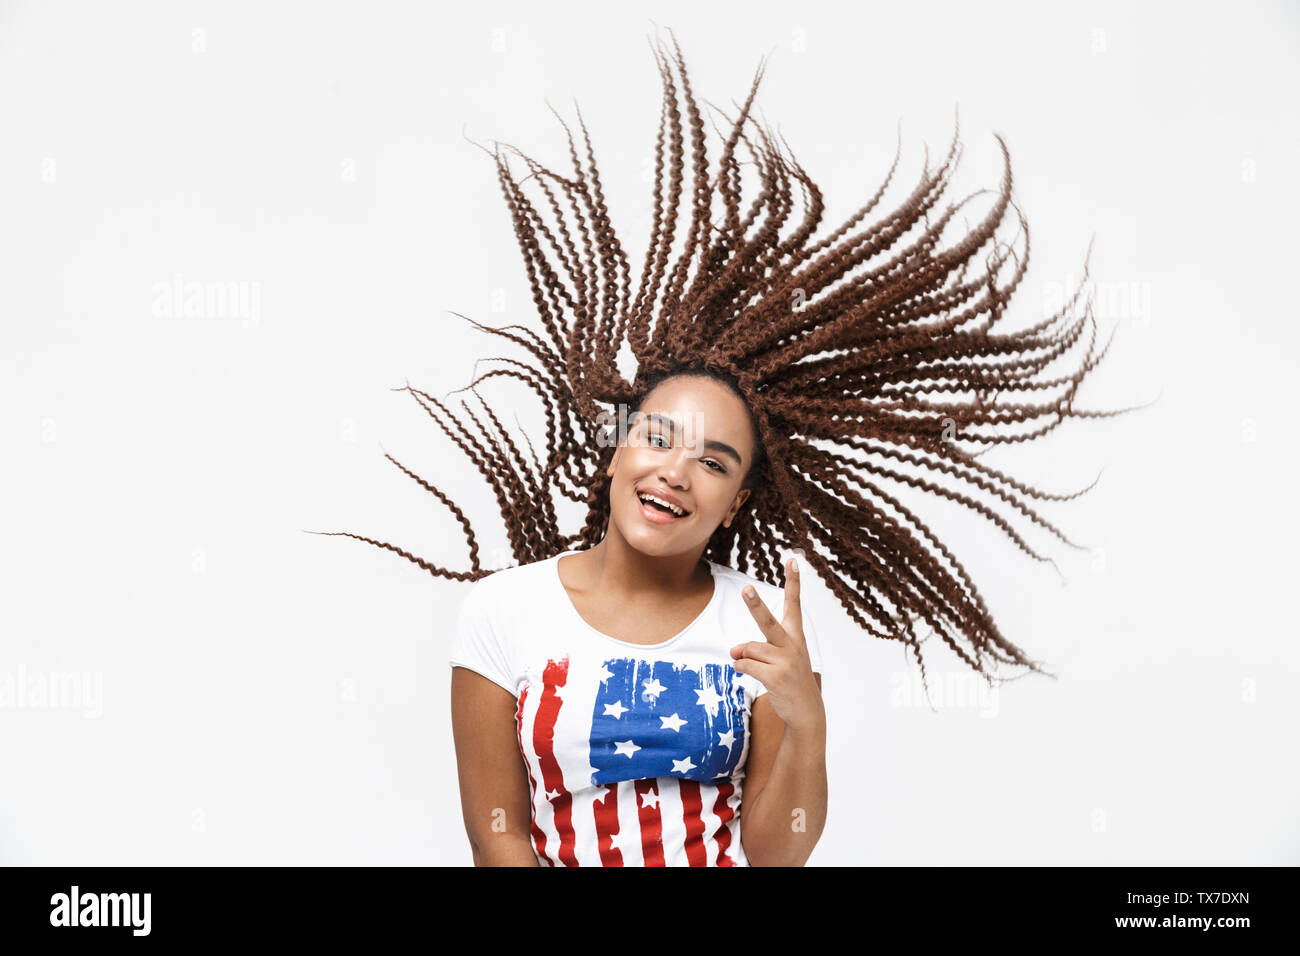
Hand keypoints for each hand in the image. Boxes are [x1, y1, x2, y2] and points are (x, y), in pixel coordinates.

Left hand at [729, 557, 823, 732]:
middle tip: (746, 589)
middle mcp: (793, 645)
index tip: (792, 559)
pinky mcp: (776, 677)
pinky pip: (745, 665)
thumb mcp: (779, 659)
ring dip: (742, 655)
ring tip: (747, 663)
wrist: (806, 711)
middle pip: (768, 621)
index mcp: (796, 636)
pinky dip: (740, 667)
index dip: (793, 581)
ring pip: (749, 648)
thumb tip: (734, 651)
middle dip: (755, 604)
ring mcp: (785, 661)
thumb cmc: (790, 680)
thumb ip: (755, 649)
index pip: (794, 604)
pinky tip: (746, 672)